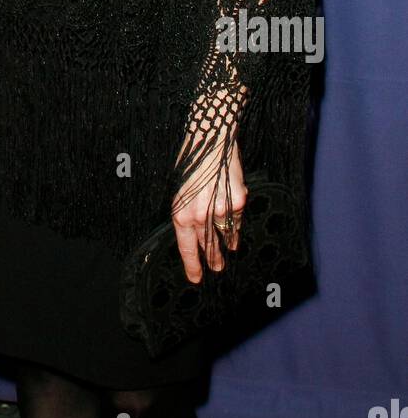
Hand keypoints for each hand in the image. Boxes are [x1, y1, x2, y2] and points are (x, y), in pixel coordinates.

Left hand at [171, 138, 246, 283]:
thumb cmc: (191, 161)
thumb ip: (187, 211)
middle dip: (212, 259)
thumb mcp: (180, 189)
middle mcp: (199, 215)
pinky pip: (236, 221)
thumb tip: (193, 228)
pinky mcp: (237, 202)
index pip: (187, 246)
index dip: (192, 264)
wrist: (210, 140)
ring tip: (226, 253)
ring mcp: (220, 210)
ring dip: (225, 245)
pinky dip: (235, 229)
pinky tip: (235, 236)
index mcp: (181, 213)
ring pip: (224, 235)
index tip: (195, 278)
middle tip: (215, 270)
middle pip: (207, 244)